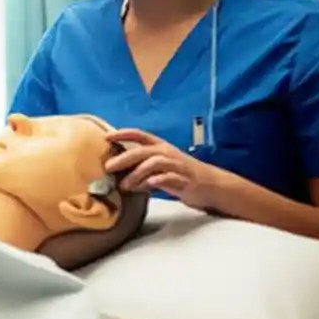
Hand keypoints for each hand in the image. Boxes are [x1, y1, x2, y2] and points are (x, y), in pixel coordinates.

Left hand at [105, 129, 230, 211]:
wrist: (211, 184)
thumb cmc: (179, 174)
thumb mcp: (158, 168)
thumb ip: (139, 167)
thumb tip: (115, 173)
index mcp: (160, 146)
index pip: (140, 135)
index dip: (123, 133)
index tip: (106, 137)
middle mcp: (168, 153)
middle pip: (143, 151)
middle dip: (124, 158)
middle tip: (108, 167)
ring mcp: (177, 165)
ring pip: (154, 163)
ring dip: (137, 174)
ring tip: (124, 185)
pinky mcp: (185, 179)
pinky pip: (169, 177)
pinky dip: (157, 180)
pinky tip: (147, 185)